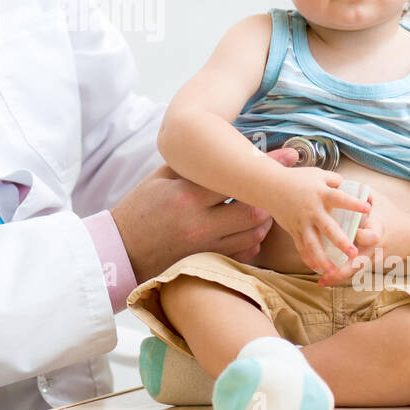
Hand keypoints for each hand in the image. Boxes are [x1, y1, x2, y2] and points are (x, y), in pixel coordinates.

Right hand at [112, 147, 300, 280]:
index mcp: (187, 195)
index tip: (291, 156)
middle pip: (252, 210)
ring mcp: (204, 247)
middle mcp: (199, 223)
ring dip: (264, 220)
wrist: (119, 250)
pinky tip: (251, 231)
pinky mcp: (205, 262)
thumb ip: (193, 166)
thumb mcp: (161, 178)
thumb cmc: (139, 209)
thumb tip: (225, 148)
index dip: (266, 166)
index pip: (235, 177)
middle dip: (270, 197)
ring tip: (266, 206)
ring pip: (252, 235)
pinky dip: (252, 242)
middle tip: (280, 186)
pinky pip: (241, 255)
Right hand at [268, 166, 373, 276]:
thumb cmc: (297, 179)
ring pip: (313, 244)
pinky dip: (308, 259)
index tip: (368, 209)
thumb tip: (349, 186)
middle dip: (341, 242)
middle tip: (354, 254)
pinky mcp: (294, 230)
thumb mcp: (318, 174)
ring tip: (333, 272)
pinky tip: (317, 269)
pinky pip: (301, 247)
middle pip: (328, 229)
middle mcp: (313, 211)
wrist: (269, 186)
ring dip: (323, 259)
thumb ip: (335, 181)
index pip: (340, 199)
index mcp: (321, 195)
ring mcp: (302, 222)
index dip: (354, 204)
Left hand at [315, 186, 409, 286]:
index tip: (354, 233)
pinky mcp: (373, 265)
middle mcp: (376, 247)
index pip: (371, 235)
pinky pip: (356, 272)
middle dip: (344, 269)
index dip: (362, 235)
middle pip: (360, 261)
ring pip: (356, 271)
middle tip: (326, 272)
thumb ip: (359, 192)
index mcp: (379, 229)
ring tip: (322, 280)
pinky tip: (326, 280)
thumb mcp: (378, 199)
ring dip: (339, 277)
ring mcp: (375, 259)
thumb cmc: (391, 213)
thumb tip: (337, 181)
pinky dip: (341, 276)